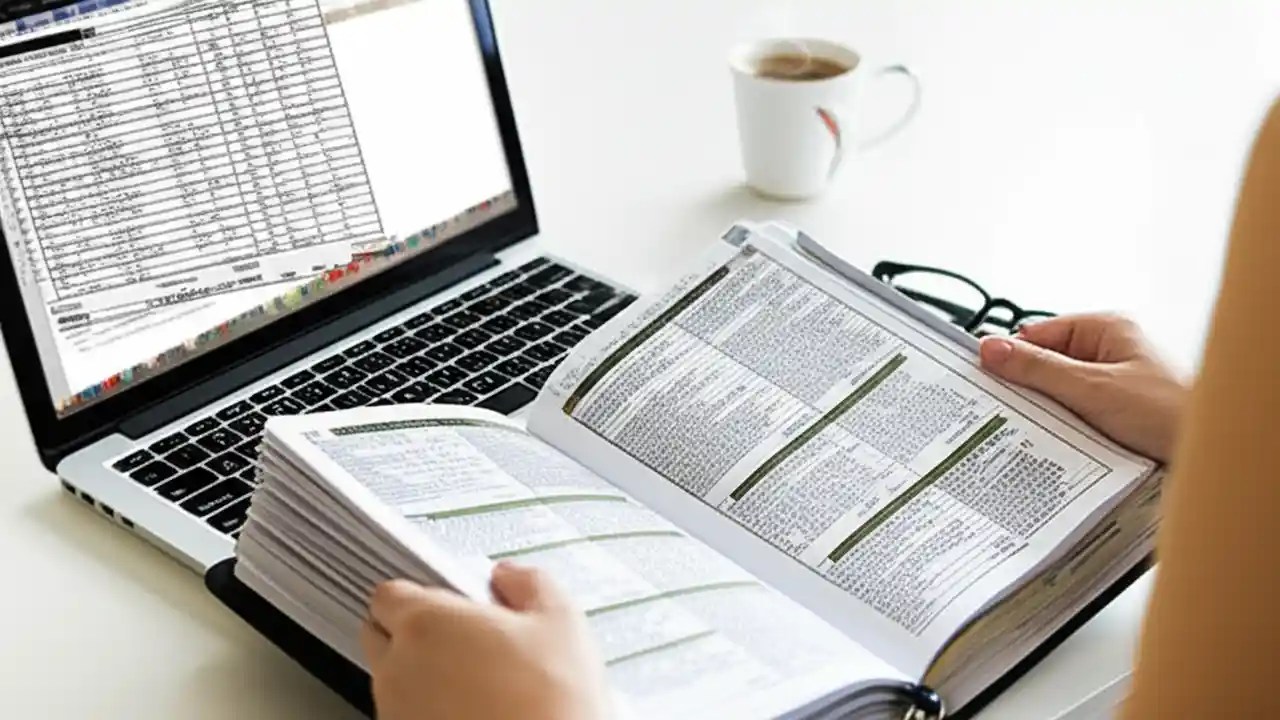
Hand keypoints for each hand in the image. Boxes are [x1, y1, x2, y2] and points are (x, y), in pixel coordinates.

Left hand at [362, 562, 609, 719]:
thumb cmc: (550, 702)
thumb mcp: (560, 620)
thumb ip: (527, 582)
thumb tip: (509, 576)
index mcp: (426, 623)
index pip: (387, 593)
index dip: (419, 594)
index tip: (448, 603)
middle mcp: (398, 668)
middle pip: (379, 635)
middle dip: (411, 632)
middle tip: (460, 640)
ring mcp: (396, 713)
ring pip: (392, 681)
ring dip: (420, 675)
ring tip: (476, 684)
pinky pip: (405, 715)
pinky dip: (428, 711)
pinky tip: (473, 712)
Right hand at [978, 314, 1188, 461]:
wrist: (1213, 453)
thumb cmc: (1171, 412)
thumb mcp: (1092, 388)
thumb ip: (1038, 369)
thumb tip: (992, 349)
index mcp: (1105, 329)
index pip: (1037, 334)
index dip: (1011, 357)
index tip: (985, 380)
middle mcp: (1110, 351)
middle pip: (1046, 366)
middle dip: (1030, 391)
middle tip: (1010, 413)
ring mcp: (1114, 382)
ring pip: (1060, 394)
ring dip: (1050, 414)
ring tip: (1045, 431)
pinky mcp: (1118, 412)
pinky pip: (1076, 415)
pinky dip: (1067, 429)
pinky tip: (1064, 444)